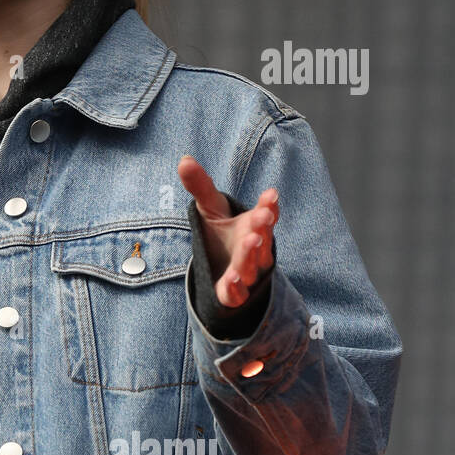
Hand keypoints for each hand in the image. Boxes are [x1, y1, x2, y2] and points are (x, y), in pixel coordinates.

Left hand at [178, 155, 278, 308]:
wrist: (218, 270)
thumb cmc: (221, 234)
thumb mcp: (210, 208)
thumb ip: (201, 186)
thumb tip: (184, 160)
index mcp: (253, 227)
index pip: (266, 215)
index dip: (269, 206)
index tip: (270, 194)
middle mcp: (255, 250)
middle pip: (263, 240)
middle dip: (263, 228)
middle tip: (261, 217)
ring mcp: (247, 272)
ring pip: (252, 266)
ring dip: (250, 255)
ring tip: (250, 241)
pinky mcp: (233, 293)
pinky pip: (237, 294)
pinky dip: (235, 288)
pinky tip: (231, 279)